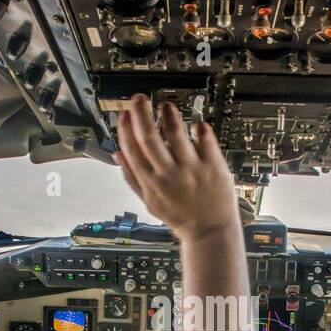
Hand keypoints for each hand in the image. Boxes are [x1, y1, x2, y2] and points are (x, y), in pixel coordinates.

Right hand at [114, 94, 239, 243]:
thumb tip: (118, 155)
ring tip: (166, 106)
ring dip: (168, 114)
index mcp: (151, 182)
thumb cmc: (180, 217)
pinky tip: (194, 124)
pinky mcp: (213, 166)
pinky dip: (198, 127)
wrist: (210, 231)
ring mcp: (191, 169)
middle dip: (140, 112)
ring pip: (175, 132)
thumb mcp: (150, 201)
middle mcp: (169, 174)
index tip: (124, 114)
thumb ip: (132, 178)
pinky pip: (204, 138)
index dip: (125, 128)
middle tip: (139, 99)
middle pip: (149, 136)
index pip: (131, 148)